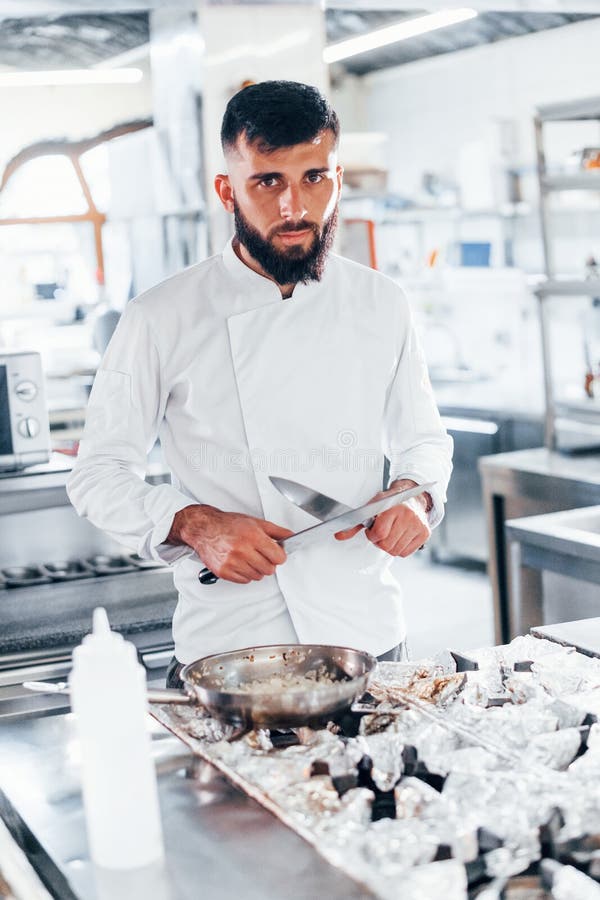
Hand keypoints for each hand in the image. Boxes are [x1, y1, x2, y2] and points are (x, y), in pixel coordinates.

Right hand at [168, 505, 293, 583]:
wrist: (204, 529)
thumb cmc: (228, 525)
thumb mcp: (255, 522)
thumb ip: (276, 531)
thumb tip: (291, 537)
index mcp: (252, 536)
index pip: (278, 557)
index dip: (279, 556)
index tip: (276, 553)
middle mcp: (242, 550)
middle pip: (269, 569)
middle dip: (268, 563)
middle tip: (261, 555)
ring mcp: (232, 562)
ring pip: (258, 576)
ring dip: (256, 569)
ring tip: (248, 557)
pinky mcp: (223, 572)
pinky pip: (244, 581)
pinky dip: (245, 574)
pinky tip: (240, 563)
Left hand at [334, 480, 430, 557]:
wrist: (412, 497)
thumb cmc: (389, 503)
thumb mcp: (371, 508)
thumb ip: (354, 524)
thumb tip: (338, 535)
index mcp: (393, 508)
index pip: (379, 534)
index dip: (373, 535)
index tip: (373, 530)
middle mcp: (408, 516)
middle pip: (387, 546)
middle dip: (380, 542)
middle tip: (382, 533)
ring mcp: (418, 525)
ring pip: (396, 551)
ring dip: (389, 546)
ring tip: (391, 533)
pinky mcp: (425, 533)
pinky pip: (406, 553)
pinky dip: (400, 549)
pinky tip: (399, 537)